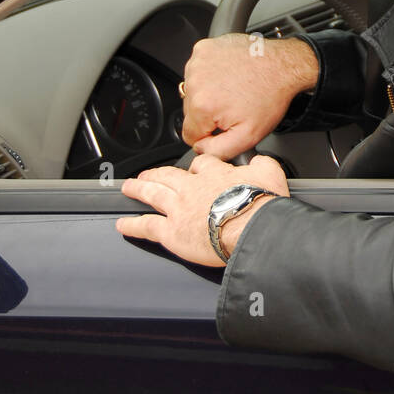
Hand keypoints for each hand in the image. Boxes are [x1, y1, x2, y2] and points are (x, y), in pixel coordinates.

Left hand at [116, 153, 288, 265]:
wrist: (251, 228)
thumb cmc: (261, 205)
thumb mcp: (270, 172)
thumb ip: (261, 164)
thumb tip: (259, 161)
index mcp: (215, 174)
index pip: (201, 164)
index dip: (196, 166)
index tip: (195, 168)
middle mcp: (192, 188)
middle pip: (168, 175)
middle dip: (156, 173)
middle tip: (148, 173)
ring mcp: (179, 209)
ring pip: (153, 194)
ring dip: (139, 190)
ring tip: (129, 187)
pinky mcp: (172, 232)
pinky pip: (146, 226)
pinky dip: (132, 225)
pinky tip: (123, 225)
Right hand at [180, 34, 318, 160]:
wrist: (282, 66)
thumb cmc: (270, 96)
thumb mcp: (248, 137)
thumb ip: (217, 151)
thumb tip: (200, 149)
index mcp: (202, 105)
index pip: (189, 134)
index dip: (209, 134)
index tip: (225, 124)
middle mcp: (196, 82)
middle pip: (191, 112)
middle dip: (210, 112)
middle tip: (234, 105)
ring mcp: (198, 62)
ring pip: (194, 91)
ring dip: (209, 93)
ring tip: (234, 89)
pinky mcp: (203, 49)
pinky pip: (197, 71)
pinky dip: (210, 74)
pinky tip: (229, 75)